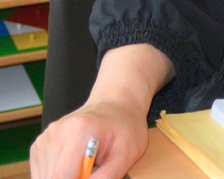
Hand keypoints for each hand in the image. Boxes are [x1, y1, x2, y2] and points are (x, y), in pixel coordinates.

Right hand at [31, 97, 147, 178]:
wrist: (116, 105)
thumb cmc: (126, 128)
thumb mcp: (128, 152)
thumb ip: (109, 175)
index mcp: (80, 131)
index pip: (62, 175)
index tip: (90, 177)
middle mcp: (57, 132)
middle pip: (52, 177)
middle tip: (93, 170)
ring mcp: (46, 137)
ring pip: (45, 176)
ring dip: (65, 177)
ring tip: (87, 166)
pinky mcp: (40, 144)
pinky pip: (42, 171)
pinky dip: (57, 174)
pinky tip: (75, 164)